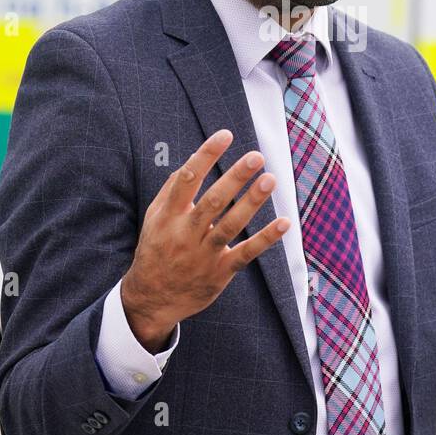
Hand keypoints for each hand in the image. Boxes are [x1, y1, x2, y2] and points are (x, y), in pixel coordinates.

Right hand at [122, 129, 290, 351]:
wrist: (152, 299)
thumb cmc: (156, 250)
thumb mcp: (154, 219)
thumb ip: (171, 191)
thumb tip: (193, 161)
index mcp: (168, 216)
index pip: (187, 179)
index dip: (206, 155)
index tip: (225, 135)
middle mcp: (185, 233)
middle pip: (213, 201)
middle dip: (235, 177)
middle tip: (256, 156)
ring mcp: (204, 254)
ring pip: (230, 225)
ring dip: (252, 202)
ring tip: (270, 179)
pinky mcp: (220, 273)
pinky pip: (245, 254)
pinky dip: (265, 239)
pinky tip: (284, 222)